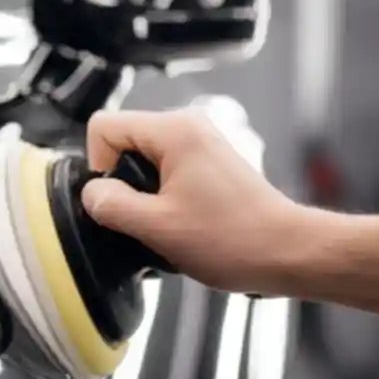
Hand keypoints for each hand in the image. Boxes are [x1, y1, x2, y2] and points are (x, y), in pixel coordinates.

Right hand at [81, 109, 306, 292]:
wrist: (288, 251)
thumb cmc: (234, 239)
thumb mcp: (157, 227)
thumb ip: (111, 206)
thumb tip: (91, 194)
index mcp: (174, 131)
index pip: (104, 126)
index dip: (99, 166)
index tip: (120, 201)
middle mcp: (189, 128)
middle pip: (123, 141)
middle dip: (122, 183)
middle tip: (145, 219)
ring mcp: (202, 145)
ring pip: (143, 160)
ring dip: (143, 195)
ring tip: (165, 225)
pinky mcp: (211, 164)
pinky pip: (166, 171)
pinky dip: (163, 198)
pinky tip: (180, 225)